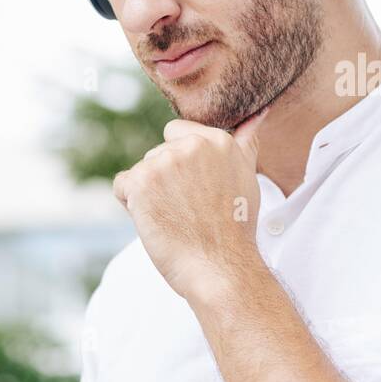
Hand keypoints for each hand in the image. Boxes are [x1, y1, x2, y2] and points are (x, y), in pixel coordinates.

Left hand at [113, 105, 270, 306]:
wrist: (220, 268)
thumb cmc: (233, 229)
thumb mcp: (246, 177)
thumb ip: (245, 142)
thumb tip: (258, 114)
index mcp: (216, 140)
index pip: (176, 134)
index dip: (180, 166)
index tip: (196, 191)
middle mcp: (190, 146)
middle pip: (156, 155)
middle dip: (164, 181)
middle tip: (189, 210)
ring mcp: (163, 162)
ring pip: (140, 172)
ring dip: (149, 195)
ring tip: (175, 217)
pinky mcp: (140, 182)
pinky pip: (122, 186)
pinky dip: (131, 206)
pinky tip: (156, 221)